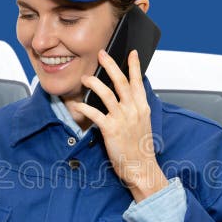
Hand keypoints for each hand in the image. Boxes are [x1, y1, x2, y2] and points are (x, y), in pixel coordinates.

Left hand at [73, 49, 168, 201]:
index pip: (138, 82)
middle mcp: (133, 110)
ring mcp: (122, 119)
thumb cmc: (140, 149)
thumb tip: (127, 100)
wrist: (141, 168)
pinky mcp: (111, 129)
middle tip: (101, 54)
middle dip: (110, 65)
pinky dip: (84, 108)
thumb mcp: (144, 125)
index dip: (134, 66)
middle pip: (121, 81)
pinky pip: (94, 113)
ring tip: (85, 79)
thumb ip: (136, 110)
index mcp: (142, 108)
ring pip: (106, 93)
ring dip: (94, 83)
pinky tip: (77, 105)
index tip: (132, 54)